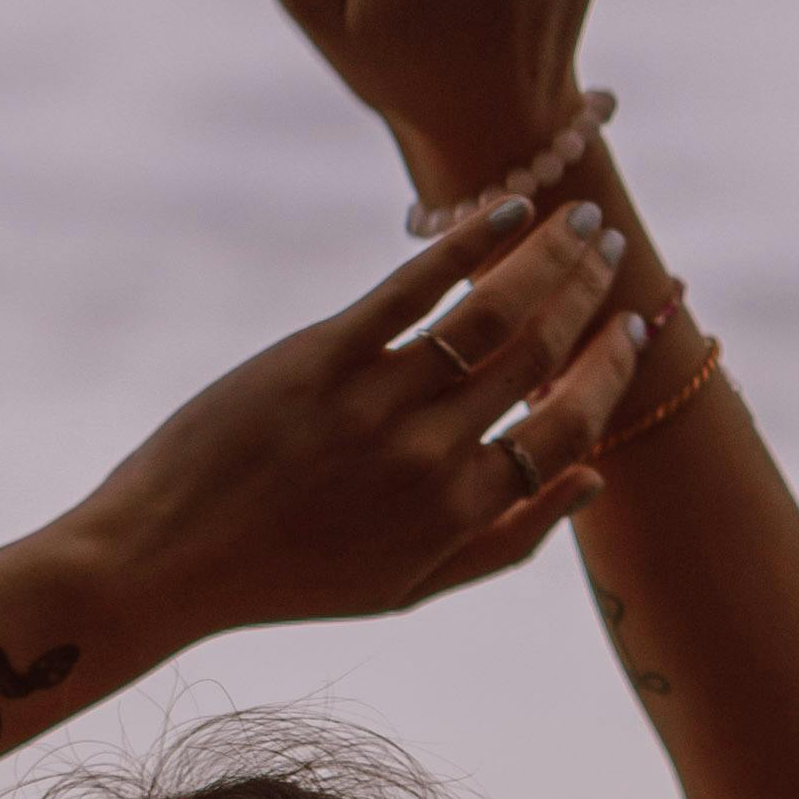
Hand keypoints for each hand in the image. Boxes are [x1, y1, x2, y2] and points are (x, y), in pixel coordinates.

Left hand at [78, 202, 646, 639]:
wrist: (168, 559)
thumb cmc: (291, 578)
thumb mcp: (409, 587)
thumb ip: (508, 541)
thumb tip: (592, 482)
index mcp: (458, 513)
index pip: (568, 429)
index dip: (606, 373)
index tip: (629, 329)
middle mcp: (430, 455)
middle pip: (536, 355)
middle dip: (586, 293)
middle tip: (611, 247)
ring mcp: (376, 402)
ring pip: (489, 315)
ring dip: (547, 259)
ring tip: (577, 222)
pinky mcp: (319, 356)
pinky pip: (410, 289)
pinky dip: (467, 242)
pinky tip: (506, 212)